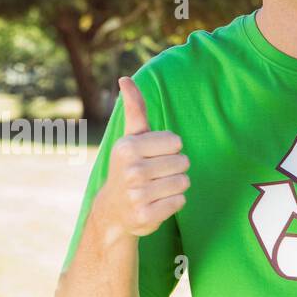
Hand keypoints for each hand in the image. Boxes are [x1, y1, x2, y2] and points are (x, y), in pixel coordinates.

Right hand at [98, 75, 189, 237]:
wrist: (113, 209)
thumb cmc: (128, 166)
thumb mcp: (130, 138)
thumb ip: (134, 108)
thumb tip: (125, 79)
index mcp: (128, 147)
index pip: (176, 142)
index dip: (170, 149)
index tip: (153, 156)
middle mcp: (131, 170)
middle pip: (183, 162)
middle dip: (175, 168)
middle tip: (156, 174)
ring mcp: (137, 195)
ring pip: (183, 183)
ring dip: (175, 186)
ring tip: (157, 188)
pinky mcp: (146, 216)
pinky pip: (180, 202)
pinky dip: (173, 203)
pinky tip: (156, 203)